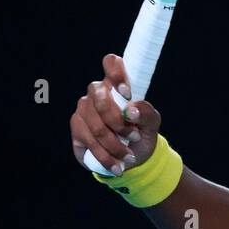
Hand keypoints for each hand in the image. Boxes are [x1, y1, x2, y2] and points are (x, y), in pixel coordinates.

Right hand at [69, 54, 162, 174]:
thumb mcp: (152, 123)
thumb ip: (146, 112)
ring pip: (97, 126)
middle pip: (101, 99)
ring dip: (116, 145)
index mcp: (117, 83)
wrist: (132, 156)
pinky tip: (117, 166)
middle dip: (120, 123)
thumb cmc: (142, 132)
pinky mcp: (76, 128)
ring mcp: (83, 109)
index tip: (127, 93)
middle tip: (135, 137)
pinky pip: (90, 142)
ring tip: (129, 156)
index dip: (116, 73)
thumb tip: (130, 110)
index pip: (111, 63)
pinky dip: (106, 157)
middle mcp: (97, 92)